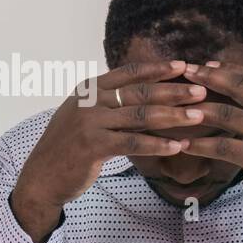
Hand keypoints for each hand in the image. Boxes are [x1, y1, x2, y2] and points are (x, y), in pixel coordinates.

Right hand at [12, 60, 206, 242]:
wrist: (41, 176)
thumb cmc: (69, 147)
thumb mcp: (86, 116)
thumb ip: (110, 103)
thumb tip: (147, 96)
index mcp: (89, 88)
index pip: (129, 72)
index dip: (157, 68)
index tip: (183, 66)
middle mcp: (89, 100)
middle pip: (140, 92)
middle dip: (174, 91)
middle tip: (201, 91)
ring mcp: (90, 122)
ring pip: (140, 116)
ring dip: (173, 116)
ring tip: (198, 117)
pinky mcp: (92, 146)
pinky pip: (133, 143)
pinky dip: (158, 144)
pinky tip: (178, 147)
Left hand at [180, 62, 242, 242]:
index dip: (229, 69)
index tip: (207, 65)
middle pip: (239, 87)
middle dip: (208, 77)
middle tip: (186, 73)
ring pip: (226, 114)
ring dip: (198, 110)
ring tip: (176, 108)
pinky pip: (222, 146)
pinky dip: (200, 145)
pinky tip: (184, 145)